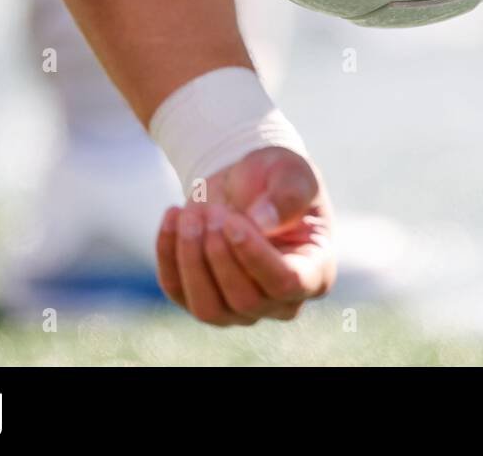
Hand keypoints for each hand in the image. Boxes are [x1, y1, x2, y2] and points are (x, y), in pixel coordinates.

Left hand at [155, 147, 334, 324]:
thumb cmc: (280, 179)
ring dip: (191, 260)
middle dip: (220, 254)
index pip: (287, 283)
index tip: (232, 221)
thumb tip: (262, 223)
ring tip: (190, 214)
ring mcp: (240, 309)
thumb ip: (287, 195)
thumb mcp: (292, 172)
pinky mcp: (203, 299)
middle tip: (212, 211)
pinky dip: (168, 254)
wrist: (249, 182)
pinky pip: (178, 291)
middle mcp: (280, 302)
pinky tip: (173, 215)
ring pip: (209, 308)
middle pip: (245, 300)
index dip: (256, 257)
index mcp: (315, 271)